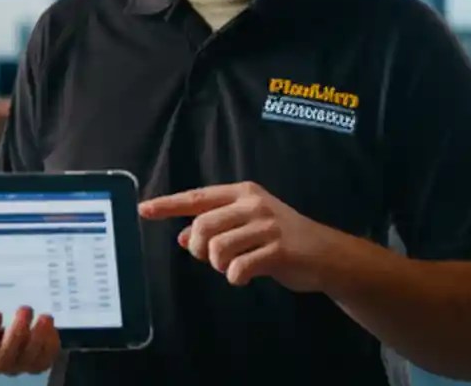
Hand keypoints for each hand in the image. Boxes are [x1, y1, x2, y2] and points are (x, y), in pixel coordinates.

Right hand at [0, 307, 60, 375]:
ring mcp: (16, 366)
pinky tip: (51, 327)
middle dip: (16, 334)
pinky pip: (44, 360)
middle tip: (25, 309)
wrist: (17, 321)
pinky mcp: (36, 365)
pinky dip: (49, 344)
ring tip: (44, 317)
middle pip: (1, 360)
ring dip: (37, 338)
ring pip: (25, 362)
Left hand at [138, 181, 339, 291]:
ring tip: (231, 267)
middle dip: (197, 249)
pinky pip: (239, 267)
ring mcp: (267, 225)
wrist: (326, 253)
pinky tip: (243, 277)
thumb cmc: (281, 238)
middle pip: (203, 227)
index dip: (168, 204)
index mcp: (242, 193)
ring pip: (218, 249)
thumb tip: (181, 238)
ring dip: (218, 265)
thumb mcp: (247, 226)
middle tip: (208, 258)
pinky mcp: (278, 249)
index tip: (143, 209)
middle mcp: (253, 204)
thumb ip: (216, 228)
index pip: (197, 197)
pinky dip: (235, 277)